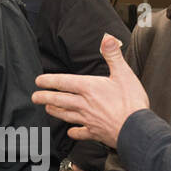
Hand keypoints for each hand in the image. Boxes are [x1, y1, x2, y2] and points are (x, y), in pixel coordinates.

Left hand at [33, 35, 149, 148]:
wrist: (136, 129)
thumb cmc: (131, 102)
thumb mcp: (123, 73)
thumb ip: (112, 55)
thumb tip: (106, 38)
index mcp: (89, 88)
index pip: (64, 82)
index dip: (49, 81)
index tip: (38, 81)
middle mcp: (85, 104)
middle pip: (60, 100)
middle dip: (45, 97)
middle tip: (34, 97)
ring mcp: (88, 120)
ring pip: (66, 115)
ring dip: (55, 112)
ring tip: (47, 109)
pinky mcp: (95, 133)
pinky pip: (81, 132)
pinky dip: (74, 132)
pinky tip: (71, 132)